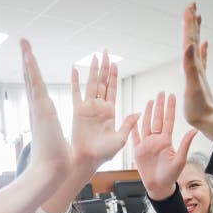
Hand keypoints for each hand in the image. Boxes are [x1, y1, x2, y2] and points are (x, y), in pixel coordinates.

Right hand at [21, 38, 70, 178]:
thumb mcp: (58, 143)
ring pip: (31, 78)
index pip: (37, 91)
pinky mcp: (41, 108)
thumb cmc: (55, 163)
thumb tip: (59, 142)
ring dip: (27, 59)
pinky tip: (27, 53)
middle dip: (27, 63)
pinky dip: (31, 67)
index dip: (34, 77)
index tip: (30, 65)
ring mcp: (37, 108)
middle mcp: (37, 110)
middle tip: (23, 47)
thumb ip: (58, 138)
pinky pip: (35, 83)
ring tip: (23, 42)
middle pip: (30, 81)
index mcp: (42, 117)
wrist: (50, 171)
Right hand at [71, 52, 139, 172]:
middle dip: (104, 67)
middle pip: (102, 82)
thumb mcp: (121, 138)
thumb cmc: (104, 153)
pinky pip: (76, 93)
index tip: (114, 63)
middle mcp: (98, 107)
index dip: (113, 76)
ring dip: (93, 70)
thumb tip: (139, 112)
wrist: (88, 160)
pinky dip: (75, 81)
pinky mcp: (77, 111)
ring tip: (95, 57)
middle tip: (105, 52)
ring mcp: (87, 108)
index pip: (112, 89)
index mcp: (109, 111)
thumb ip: (128, 124)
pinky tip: (74, 70)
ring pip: (91, 84)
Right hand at [131, 92, 197, 199]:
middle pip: (157, 119)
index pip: (168, 120)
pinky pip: (134, 136)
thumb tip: (194, 130)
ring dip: (149, 113)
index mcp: (166, 140)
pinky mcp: (138, 150)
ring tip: (151, 101)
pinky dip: (133, 127)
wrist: (159, 186)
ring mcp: (147, 144)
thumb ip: (185, 144)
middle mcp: (156, 140)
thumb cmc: (171, 175)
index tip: (172, 96)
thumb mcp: (180, 159)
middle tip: (161, 93)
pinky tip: (133, 118)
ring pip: (147, 124)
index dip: (170, 108)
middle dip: (160, 106)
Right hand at [182, 3, 212, 140]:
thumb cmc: (198, 107)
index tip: (189, 7)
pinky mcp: (198, 79)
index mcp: (194, 65)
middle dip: (191, 22)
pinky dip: (200, 49)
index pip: (190, 39)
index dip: (188, 23)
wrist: (208, 121)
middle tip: (191, 5)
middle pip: (194, 38)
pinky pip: (199, 59)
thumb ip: (190, 65)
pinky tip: (202, 44)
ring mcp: (198, 71)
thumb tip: (191, 45)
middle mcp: (197, 65)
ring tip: (196, 18)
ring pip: (196, 45)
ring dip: (195, 31)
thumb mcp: (192, 85)